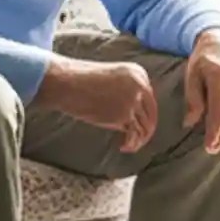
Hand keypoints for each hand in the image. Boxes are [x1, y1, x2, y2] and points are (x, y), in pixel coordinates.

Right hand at [37, 57, 157, 152]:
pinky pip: (135, 134)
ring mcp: (132, 100)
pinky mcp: (123, 114)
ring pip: (145, 125)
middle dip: (146, 129)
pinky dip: (132, 143)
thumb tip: (132, 115)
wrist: (68, 82)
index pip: (149, 98)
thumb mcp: (111, 79)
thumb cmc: (82, 82)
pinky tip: (123, 146)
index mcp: (138, 73)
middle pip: (151, 113)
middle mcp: (140, 86)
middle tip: (137, 139)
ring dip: (139, 139)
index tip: (136, 124)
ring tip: (128, 145)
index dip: (144, 115)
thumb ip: (125, 91)